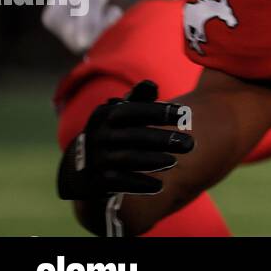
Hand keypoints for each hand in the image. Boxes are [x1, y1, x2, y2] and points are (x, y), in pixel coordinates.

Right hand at [42, 0, 122, 54]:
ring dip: (105, 24)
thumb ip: (87, 20)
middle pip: (84, 42)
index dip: (98, 33)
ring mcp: (65, 21)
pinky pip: (94, 30)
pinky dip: (105, 21)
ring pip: (90, 36)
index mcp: (52, 20)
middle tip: (111, 10)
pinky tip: (110, 9)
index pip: (78, 43)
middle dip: (101, 28)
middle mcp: (56, 24)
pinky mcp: (77, 19)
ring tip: (111, 8)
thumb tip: (82, 44)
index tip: (109, 14)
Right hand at [57, 81, 193, 200]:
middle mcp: (99, 135)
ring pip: (128, 159)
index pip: (135, 110)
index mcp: (106, 115)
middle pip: (135, 136)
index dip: (160, 111)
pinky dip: (140, 184)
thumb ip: (139, 99)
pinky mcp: (94, 180)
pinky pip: (119, 183)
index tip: (185, 115)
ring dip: (154, 161)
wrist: (80, 164)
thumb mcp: (122, 113)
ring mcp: (95, 158)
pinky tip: (159, 186)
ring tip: (174, 161)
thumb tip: (151, 84)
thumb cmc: (114, 131)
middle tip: (190, 144)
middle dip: (164, 140)